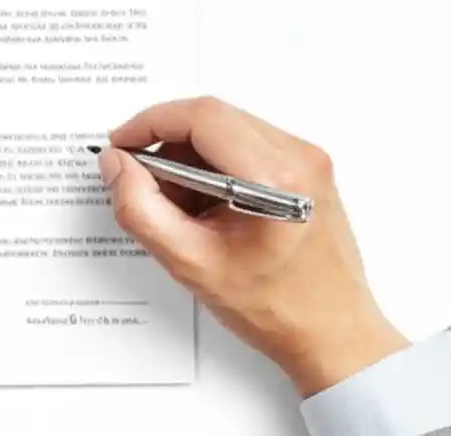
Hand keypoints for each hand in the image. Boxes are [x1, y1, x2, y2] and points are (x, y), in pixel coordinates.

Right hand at [97, 97, 407, 395]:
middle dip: (168, 143)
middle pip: (214, 118)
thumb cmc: (277, 308)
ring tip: (183, 209)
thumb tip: (117, 165)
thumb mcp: (191, 264)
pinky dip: (216, 166)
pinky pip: (248, 144)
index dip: (151, 122)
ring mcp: (309, 160)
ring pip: (228, 129)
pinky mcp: (309, 168)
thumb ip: (141, 209)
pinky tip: (210, 208)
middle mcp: (300, 157)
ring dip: (191, 157)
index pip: (202, 117)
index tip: (122, 143)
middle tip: (145, 183)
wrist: (333, 333)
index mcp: (276, 178)